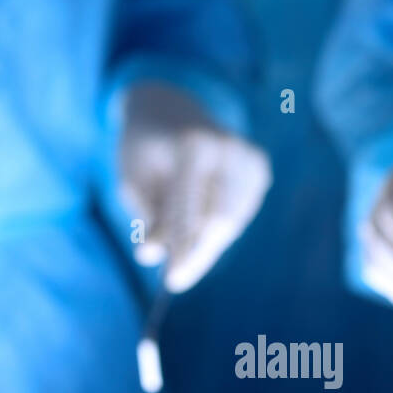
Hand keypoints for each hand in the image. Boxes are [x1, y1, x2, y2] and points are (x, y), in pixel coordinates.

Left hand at [117, 82, 270, 292]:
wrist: (170, 109)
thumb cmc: (144, 150)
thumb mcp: (133, 181)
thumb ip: (148, 218)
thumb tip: (152, 256)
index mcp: (191, 145)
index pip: (188, 210)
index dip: (180, 250)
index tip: (173, 282)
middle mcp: (227, 146)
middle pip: (217, 222)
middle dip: (196, 255)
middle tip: (177, 278)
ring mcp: (248, 155)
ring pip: (231, 223)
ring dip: (204, 239)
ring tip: (180, 219)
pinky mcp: (259, 165)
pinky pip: (240, 214)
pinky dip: (218, 225)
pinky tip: (201, 204)